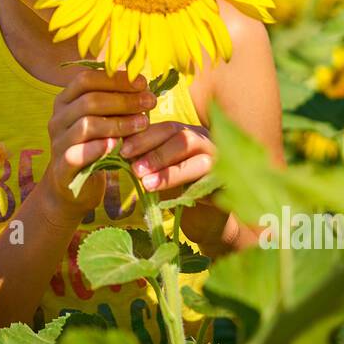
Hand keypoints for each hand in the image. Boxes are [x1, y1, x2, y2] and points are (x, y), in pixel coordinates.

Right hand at [44, 67, 156, 218]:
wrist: (72, 186)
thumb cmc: (94, 146)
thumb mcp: (102, 119)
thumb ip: (114, 101)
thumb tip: (141, 83)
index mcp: (65, 101)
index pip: (86, 79)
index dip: (115, 79)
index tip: (143, 83)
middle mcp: (57, 119)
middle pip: (88, 101)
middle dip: (124, 100)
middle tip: (150, 102)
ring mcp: (57, 143)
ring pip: (86, 125)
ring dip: (118, 123)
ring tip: (143, 124)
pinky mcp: (61, 169)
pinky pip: (76, 155)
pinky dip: (97, 148)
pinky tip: (116, 145)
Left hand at [120, 121, 233, 252]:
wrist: (205, 215)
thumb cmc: (177, 186)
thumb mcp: (159, 169)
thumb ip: (145, 158)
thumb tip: (116, 152)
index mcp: (187, 132)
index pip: (166, 127)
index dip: (144, 137)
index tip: (122, 149)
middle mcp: (206, 141)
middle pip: (182, 138)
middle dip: (156, 152)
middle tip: (134, 167)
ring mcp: (221, 162)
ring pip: (198, 161)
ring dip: (170, 172)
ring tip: (147, 183)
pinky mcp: (227, 184)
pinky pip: (209, 184)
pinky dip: (188, 189)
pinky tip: (170, 197)